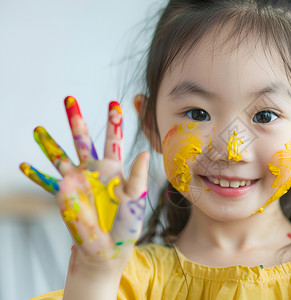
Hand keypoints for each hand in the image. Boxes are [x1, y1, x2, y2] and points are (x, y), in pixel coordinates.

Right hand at [20, 97, 148, 263]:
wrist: (106, 254)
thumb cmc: (125, 230)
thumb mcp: (136, 203)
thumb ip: (138, 178)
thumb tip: (144, 152)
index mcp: (114, 171)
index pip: (114, 142)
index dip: (114, 122)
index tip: (114, 102)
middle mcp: (93, 172)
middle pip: (83, 140)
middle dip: (76, 120)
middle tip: (69, 99)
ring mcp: (77, 184)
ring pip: (60, 157)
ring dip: (49, 144)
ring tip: (37, 129)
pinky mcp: (64, 199)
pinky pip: (47, 185)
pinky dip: (36, 175)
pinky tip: (23, 164)